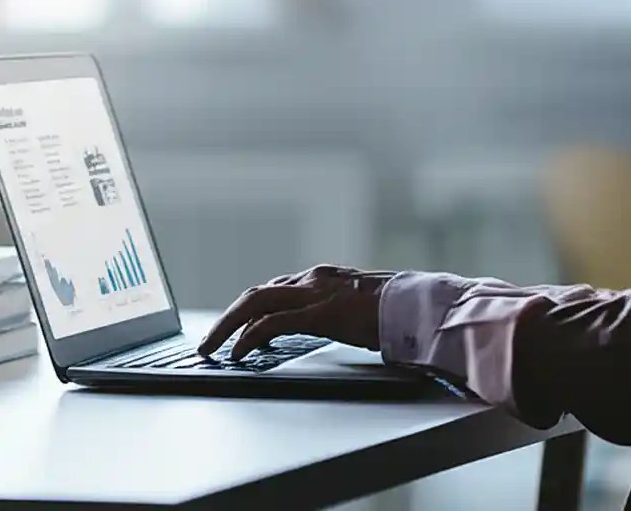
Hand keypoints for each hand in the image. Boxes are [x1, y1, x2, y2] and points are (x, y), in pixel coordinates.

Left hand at [196, 264, 396, 360]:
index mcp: (322, 277)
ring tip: (213, 347)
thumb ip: (336, 311)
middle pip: (255, 294)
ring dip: (228, 326)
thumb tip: (322, 327)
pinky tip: (239, 353)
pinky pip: (271, 324)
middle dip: (228, 318)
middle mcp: (312, 279)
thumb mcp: (358, 307)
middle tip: (210, 340)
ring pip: (254, 303)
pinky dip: (249, 338)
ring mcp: (314, 294)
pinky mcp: (318, 313)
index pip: (273, 291)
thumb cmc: (398, 310)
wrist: (421, 306)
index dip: (247, 310)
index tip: (233, 327)